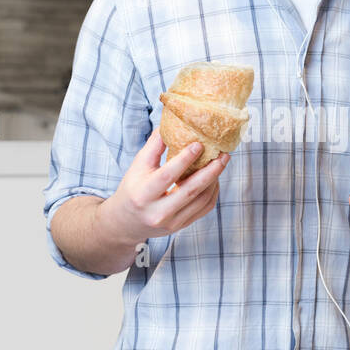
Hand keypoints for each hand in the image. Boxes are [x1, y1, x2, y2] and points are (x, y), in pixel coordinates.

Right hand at [102, 129, 228, 243]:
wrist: (126, 223)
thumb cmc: (132, 189)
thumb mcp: (137, 166)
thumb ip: (154, 146)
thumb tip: (170, 124)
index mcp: (143, 195)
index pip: (167, 176)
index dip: (185, 159)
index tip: (199, 144)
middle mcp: (158, 212)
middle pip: (191, 190)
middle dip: (211, 171)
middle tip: (224, 155)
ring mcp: (172, 222)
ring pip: (202, 200)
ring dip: (214, 180)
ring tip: (220, 163)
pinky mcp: (181, 226)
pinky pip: (204, 209)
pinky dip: (212, 192)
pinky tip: (214, 178)